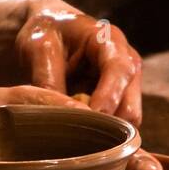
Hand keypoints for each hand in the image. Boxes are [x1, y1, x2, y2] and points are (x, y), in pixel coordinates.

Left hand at [15, 0, 144, 127]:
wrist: (50, 31)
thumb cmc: (45, 33)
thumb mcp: (38, 48)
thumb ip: (48, 81)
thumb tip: (61, 117)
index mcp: (110, 41)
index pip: (120, 71)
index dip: (108, 98)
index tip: (89, 119)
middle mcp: (127, 65)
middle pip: (130, 108)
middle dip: (107, 127)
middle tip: (75, 138)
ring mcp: (125, 87)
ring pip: (126, 125)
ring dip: (103, 136)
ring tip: (72, 137)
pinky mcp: (118, 104)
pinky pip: (116, 130)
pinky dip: (99, 138)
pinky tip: (77, 138)